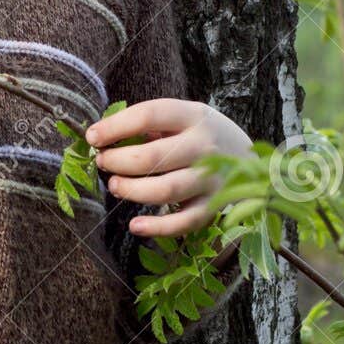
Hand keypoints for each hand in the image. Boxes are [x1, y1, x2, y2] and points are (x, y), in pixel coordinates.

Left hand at [84, 99, 252, 237]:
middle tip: (103, 162)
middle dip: (118, 161)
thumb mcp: (182, 117)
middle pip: (153, 157)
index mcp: (193, 115)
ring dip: (132, 190)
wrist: (251, 160)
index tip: (92, 137)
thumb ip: (148, 124)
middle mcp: (205, 146)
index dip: (115, 127)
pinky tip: (135, 226)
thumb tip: (100, 138)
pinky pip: (184, 222)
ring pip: (165, 190)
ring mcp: (212, 178)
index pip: (149, 115)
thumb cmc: (200, 135)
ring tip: (115, 185)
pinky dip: (158, 228)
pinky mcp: (214, 207)